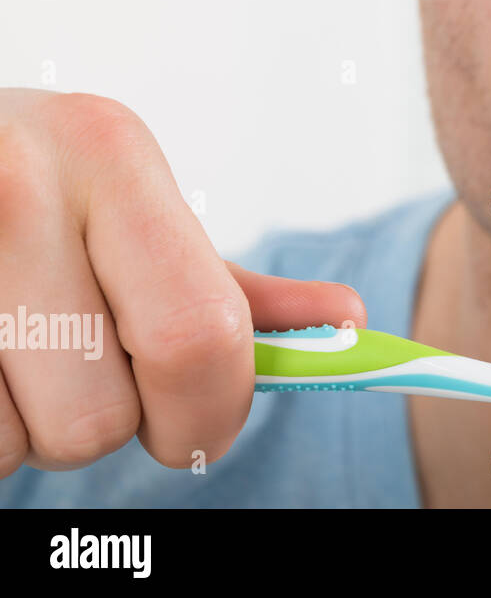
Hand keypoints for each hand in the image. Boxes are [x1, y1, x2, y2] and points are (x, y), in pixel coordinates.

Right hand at [0, 91, 364, 474]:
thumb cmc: (38, 190)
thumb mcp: (131, 206)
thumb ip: (227, 280)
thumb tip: (347, 319)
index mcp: (110, 155)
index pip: (198, 337)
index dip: (209, 412)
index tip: (195, 427)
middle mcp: (18, 191)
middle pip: (101, 418)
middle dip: (108, 425)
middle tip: (84, 369)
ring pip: (19, 444)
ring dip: (28, 425)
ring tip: (16, 344)